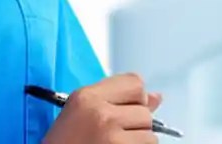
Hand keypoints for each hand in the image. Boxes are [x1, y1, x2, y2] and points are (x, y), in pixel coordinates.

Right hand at [41, 73, 163, 143]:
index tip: (126, 109)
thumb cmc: (64, 143)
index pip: (135, 83)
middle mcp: (100, 113)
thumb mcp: (81, 113)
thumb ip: (117, 101)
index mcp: (86, 97)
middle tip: (113, 135)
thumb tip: (156, 97)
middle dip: (135, 124)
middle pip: (144, 111)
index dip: (135, 98)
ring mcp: (112, 135)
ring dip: (138, 142)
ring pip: (150, 135)